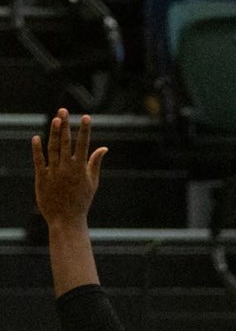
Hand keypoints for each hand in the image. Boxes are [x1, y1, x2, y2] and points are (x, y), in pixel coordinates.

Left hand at [31, 108, 104, 227]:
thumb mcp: (92, 182)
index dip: (84, 130)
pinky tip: (36, 137)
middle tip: (63, 110)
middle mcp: (67, 168)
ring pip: (53, 149)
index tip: (85, 117)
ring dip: (53, 133)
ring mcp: (53, 172)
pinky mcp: (41, 178)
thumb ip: (95, 163)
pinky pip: (39, 161)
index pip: (83, 145)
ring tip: (55, 119)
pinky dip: (37, 149)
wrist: (66, 219)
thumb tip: (103, 148)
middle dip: (65, 125)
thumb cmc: (81, 201)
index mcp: (80, 169)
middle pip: (65, 142)